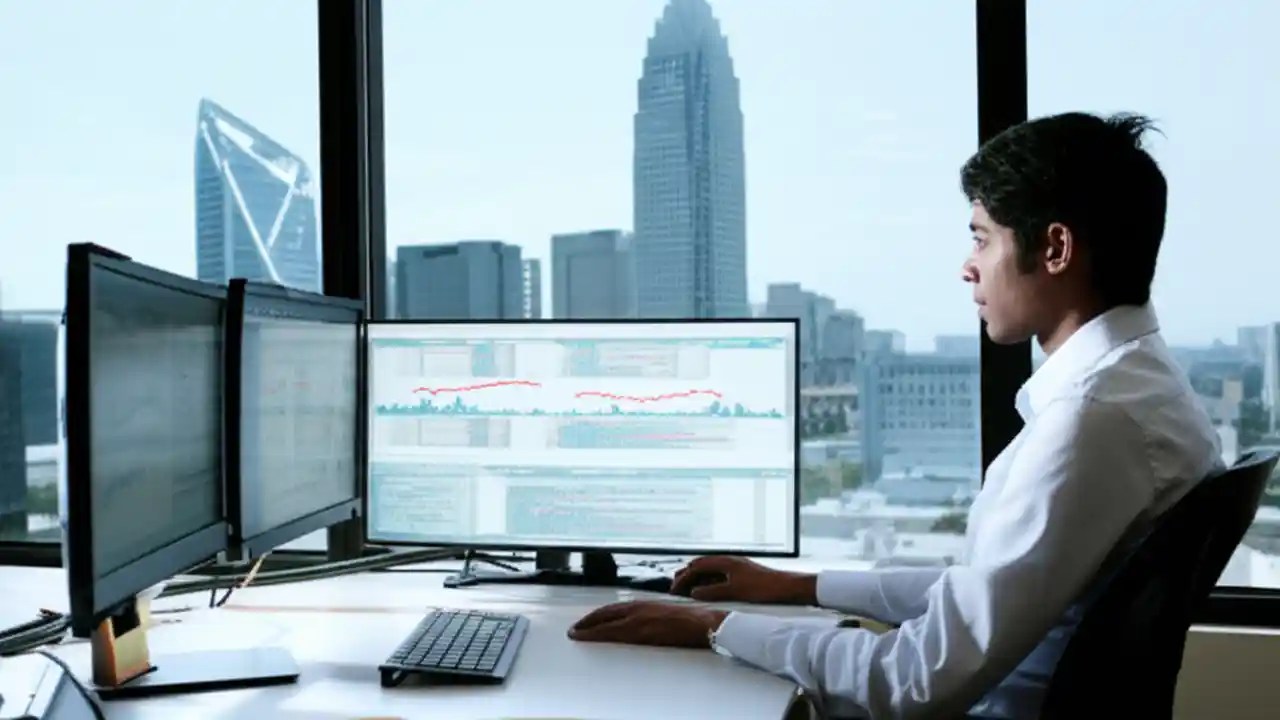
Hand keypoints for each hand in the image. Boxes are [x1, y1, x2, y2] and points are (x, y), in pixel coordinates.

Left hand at [568, 601, 728, 648]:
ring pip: (606, 624)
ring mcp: (639, 620)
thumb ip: (647, 617)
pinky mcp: (642, 631)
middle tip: (573, 630)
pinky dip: (598, 635)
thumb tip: (634, 625)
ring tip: (576, 635)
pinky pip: (614, 633)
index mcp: (643, 604)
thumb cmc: (688, 621)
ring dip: (588, 629)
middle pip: (605, 614)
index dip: (596, 615)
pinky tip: (590, 638)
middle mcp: (637, 609)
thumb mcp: (663, 614)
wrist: (703, 624)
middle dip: (587, 622)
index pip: (612, 609)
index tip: (584, 622)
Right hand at [671, 555, 816, 604]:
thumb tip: (693, 593)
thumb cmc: (762, 587)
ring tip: (686, 588)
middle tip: (674, 587)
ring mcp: (735, 566)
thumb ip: (712, 592)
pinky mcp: (741, 573)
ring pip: (709, 569)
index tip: (673, 589)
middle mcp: (728, 560)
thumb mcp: (734, 591)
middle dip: (686, 575)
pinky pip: (717, 574)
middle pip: (701, 565)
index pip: (697, 566)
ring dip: (696, 578)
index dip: (683, 578)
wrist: (786, 586)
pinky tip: (706, 589)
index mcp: (725, 561)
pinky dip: (707, 580)